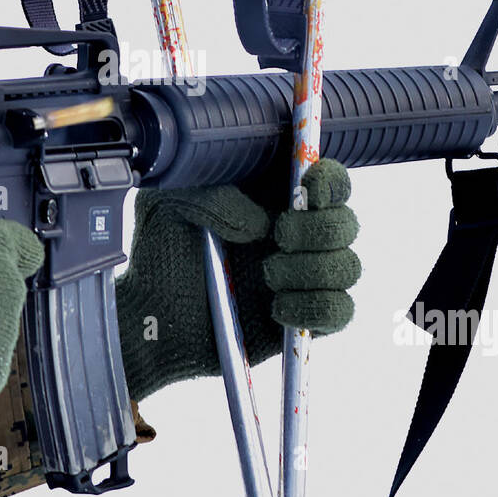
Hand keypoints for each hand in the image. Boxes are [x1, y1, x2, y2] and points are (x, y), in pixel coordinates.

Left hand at [116, 159, 359, 401]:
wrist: (150, 314)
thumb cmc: (160, 252)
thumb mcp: (169, 203)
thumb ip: (212, 195)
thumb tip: (259, 224)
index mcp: (272, 196)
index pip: (326, 179)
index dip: (330, 179)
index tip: (309, 188)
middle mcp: (296, 233)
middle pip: (346, 223)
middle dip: (319, 230)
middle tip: (279, 237)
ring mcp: (303, 276)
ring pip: (347, 267)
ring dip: (312, 271)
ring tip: (267, 277)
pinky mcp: (303, 317)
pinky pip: (340, 312)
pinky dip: (315, 308)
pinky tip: (277, 309)